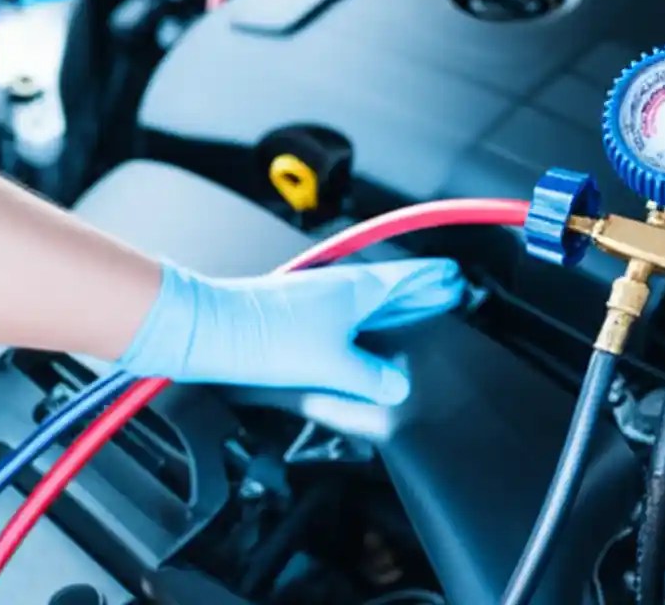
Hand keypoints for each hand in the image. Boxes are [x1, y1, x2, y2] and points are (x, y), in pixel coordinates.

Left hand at [117, 259, 464, 404]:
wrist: (204, 330)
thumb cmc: (261, 335)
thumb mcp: (331, 365)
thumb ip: (371, 378)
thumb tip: (398, 387)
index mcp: (359, 289)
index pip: (412, 278)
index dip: (438, 281)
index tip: (460, 280)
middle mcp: (340, 288)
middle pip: (392, 290)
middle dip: (421, 295)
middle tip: (448, 299)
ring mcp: (317, 301)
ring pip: (367, 304)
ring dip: (392, 312)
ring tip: (413, 325)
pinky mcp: (296, 318)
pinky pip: (344, 320)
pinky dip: (363, 329)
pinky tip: (361, 347)